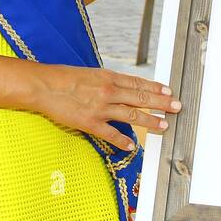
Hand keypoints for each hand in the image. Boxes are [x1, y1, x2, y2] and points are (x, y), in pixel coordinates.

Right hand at [29, 64, 182, 151]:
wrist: (43, 85)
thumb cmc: (63, 78)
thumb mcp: (89, 74)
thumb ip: (106, 82)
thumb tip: (120, 88)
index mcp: (108, 77)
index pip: (138, 83)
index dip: (155, 88)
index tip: (168, 91)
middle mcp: (108, 91)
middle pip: (141, 98)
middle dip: (161, 103)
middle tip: (176, 107)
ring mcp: (100, 108)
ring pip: (132, 115)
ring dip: (150, 121)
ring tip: (163, 126)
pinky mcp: (90, 123)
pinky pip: (111, 134)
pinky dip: (123, 141)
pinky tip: (132, 146)